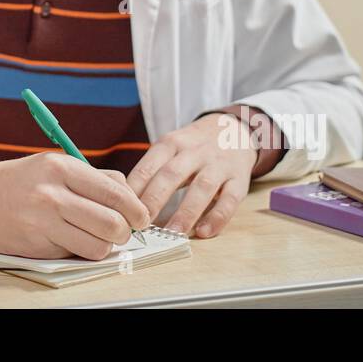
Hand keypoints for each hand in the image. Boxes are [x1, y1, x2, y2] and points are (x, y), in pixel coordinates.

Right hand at [0, 153, 150, 259]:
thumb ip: (92, 178)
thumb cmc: (17, 181)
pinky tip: (71, 240)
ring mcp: (43, 221)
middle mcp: (52, 193)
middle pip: (113, 222)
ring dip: (105, 246)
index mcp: (61, 167)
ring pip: (99, 245)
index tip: (140, 216)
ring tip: (96, 237)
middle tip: (121, 230)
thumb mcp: (53, 165)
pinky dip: (82, 251)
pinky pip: (76, 254)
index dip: (136, 209)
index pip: (116, 191)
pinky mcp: (37, 245)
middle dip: (125, 231)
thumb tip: (130, 197)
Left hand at [126, 113, 257, 237]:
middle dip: (155, 200)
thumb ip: (152, 170)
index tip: (123, 210)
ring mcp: (219, 164)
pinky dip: (217, 217)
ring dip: (186, 212)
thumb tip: (126, 202)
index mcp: (171, 143)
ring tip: (172, 233)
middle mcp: (195, 151)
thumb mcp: (170, 147)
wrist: (232, 128)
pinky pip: (229, 200)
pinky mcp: (239, 179)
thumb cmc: (192, 146)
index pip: (149, 166)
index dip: (135, 189)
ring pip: (201, 187)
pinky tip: (204, 232)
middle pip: (172, 175)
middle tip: (141, 223)